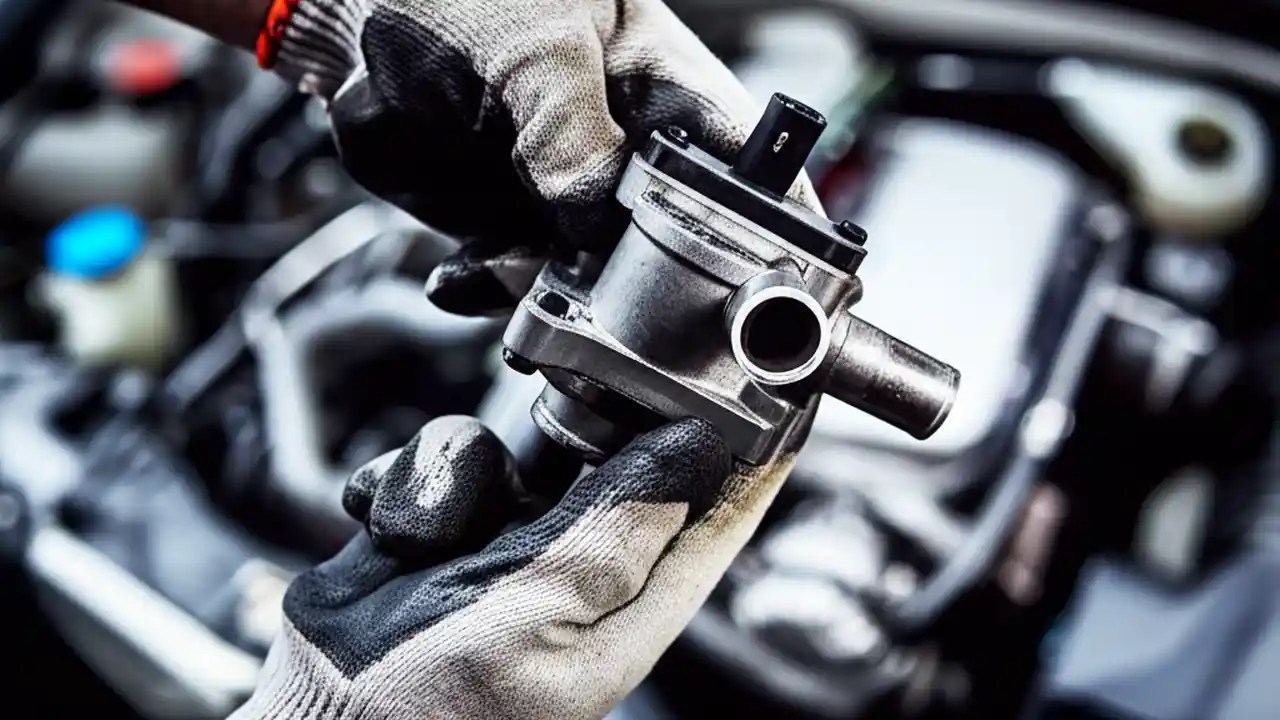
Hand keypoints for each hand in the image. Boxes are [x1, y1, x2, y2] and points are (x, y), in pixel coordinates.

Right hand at [231, 415, 800, 718]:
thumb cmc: (426, 708)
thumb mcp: (536, 616)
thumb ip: (616, 527)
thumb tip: (698, 447)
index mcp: (629, 606)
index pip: (714, 510)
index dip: (741, 442)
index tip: (759, 374)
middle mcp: (579, 568)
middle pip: (614, 454)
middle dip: (577, 427)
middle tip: (555, 404)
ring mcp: (509, 543)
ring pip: (511, 442)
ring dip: (456, 476)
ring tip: (417, 546)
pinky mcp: (446, 524)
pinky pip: (444, 457)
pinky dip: (406, 487)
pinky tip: (383, 538)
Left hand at [273, 0, 821, 315]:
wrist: (360, 17)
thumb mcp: (529, 47)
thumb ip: (572, 133)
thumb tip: (596, 219)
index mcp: (669, 95)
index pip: (752, 178)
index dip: (771, 244)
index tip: (758, 305)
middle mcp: (632, 157)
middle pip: (683, 257)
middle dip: (646, 297)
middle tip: (595, 305)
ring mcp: (573, 198)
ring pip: (602, 290)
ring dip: (561, 306)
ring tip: (502, 269)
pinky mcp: (515, 226)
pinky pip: (525, 288)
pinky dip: (496, 295)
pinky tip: (466, 274)